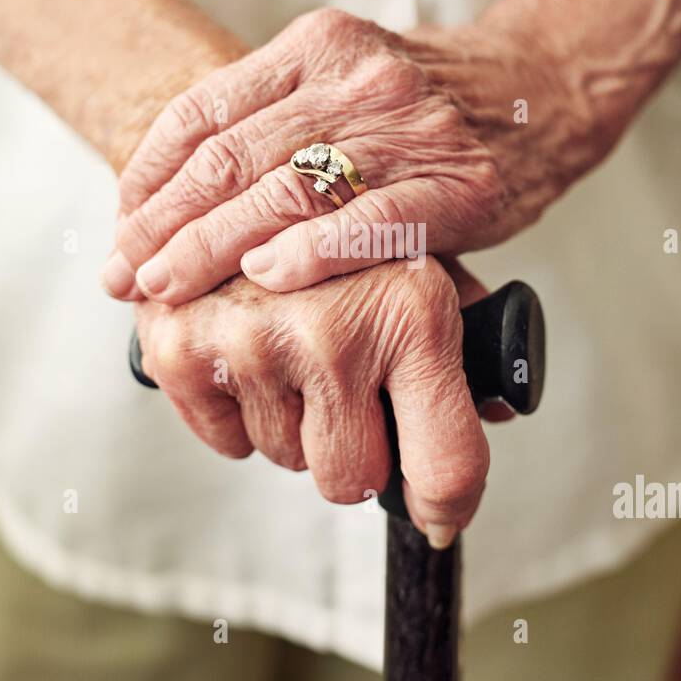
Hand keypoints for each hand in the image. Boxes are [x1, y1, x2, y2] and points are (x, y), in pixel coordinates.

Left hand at [102, 8, 597, 303]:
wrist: (543, 91)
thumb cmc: (429, 104)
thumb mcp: (345, 82)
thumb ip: (276, 120)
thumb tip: (181, 197)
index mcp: (316, 47)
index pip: (206, 111)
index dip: (149, 175)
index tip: (117, 227)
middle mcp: (356, 78)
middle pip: (234, 156)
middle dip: (165, 224)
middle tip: (121, 276)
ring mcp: (408, 130)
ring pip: (288, 189)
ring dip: (214, 246)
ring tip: (167, 290)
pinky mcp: (458, 184)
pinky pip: (374, 219)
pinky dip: (314, 250)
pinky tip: (267, 278)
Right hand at [134, 256, 503, 546]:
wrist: (236, 163)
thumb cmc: (345, 224)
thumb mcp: (423, 263)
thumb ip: (467, 339)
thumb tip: (500, 408)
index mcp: (415, 312)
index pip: (445, 464)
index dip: (445, 505)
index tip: (438, 518)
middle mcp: (334, 330)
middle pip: (353, 480)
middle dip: (354, 451)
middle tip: (347, 393)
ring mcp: (253, 342)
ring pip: (287, 458)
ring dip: (293, 422)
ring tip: (291, 347)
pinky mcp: (179, 348)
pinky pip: (227, 441)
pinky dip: (238, 411)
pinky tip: (247, 351)